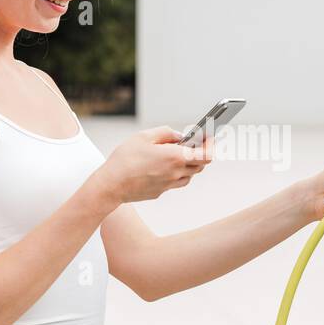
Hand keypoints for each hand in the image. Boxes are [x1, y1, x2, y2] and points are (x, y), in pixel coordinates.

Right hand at [93, 125, 213, 204]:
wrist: (111, 185)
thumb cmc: (125, 158)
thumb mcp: (144, 136)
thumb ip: (166, 133)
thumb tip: (180, 136)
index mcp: (175, 157)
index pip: (206, 154)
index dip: (212, 145)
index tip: (211, 137)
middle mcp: (176, 173)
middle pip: (201, 165)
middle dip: (202, 153)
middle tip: (198, 142)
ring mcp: (170, 184)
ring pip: (190, 174)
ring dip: (190, 164)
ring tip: (184, 152)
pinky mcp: (161, 191)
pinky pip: (177, 182)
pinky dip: (179, 173)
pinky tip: (170, 165)